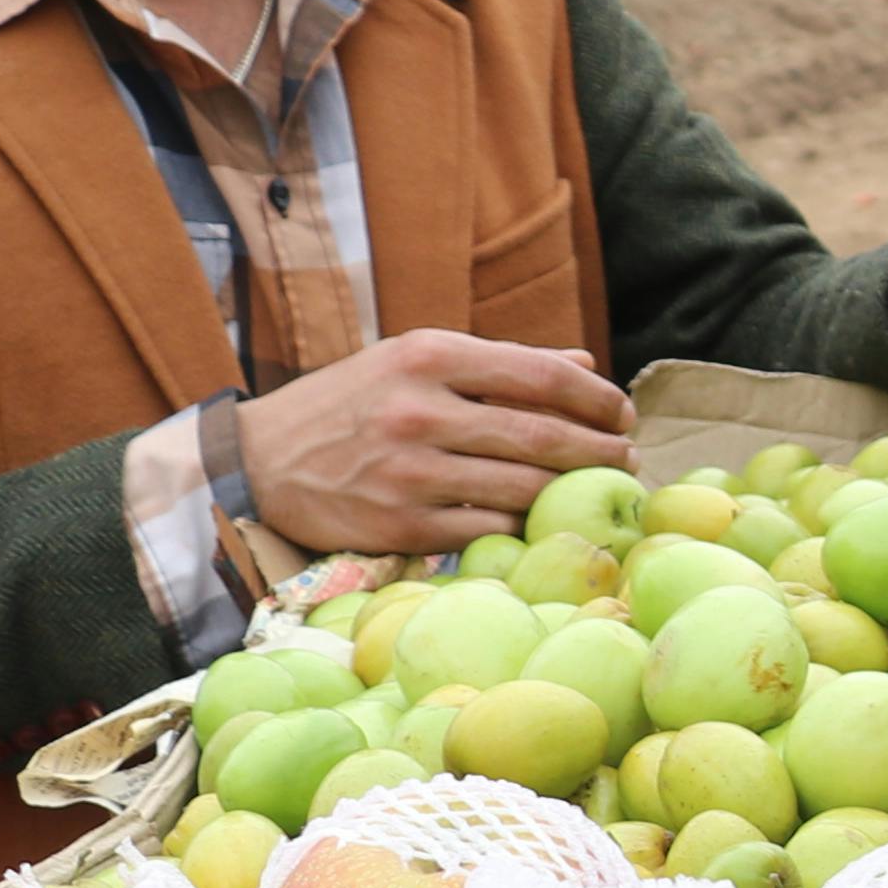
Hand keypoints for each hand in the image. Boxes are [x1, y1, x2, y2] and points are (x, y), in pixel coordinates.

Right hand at [241, 328, 633, 551]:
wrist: (257, 463)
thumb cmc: (351, 406)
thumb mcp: (413, 362)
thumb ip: (499, 364)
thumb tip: (585, 367)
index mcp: (428, 356)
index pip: (538, 373)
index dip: (596, 398)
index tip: (624, 412)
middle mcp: (420, 409)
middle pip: (542, 434)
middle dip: (600, 449)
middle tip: (630, 458)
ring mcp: (410, 471)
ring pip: (523, 486)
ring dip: (574, 493)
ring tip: (601, 491)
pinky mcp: (402, 525)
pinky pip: (488, 531)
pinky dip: (524, 528)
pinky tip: (545, 523)